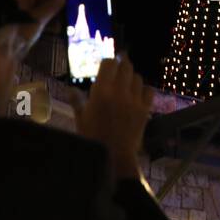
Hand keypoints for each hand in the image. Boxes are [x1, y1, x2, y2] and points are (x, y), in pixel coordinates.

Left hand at [10, 0, 72, 49]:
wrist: (2, 52)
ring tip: (69, 7)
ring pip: (40, 0)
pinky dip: (48, 14)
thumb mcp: (35, 21)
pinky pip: (37, 11)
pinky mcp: (23, 19)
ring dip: (54, 3)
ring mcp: (21, 8)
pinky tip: (58, 23)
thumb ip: (49, 8)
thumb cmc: (17, 34)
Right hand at [74, 57, 154, 180]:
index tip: (108, 66)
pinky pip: (149, 90)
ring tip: (126, 85)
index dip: (109, 63)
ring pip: (138, 77)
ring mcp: (134, 100)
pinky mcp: (145, 109)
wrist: (114, 156)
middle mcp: (119, 92)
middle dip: (122, 66)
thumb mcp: (80, 118)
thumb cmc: (93, 137)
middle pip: (126, 66)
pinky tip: (138, 94)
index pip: (109, 63)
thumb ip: (77, 101)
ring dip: (132, 78)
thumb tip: (71, 90)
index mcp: (101, 91)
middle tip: (118, 71)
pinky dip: (144, 89)